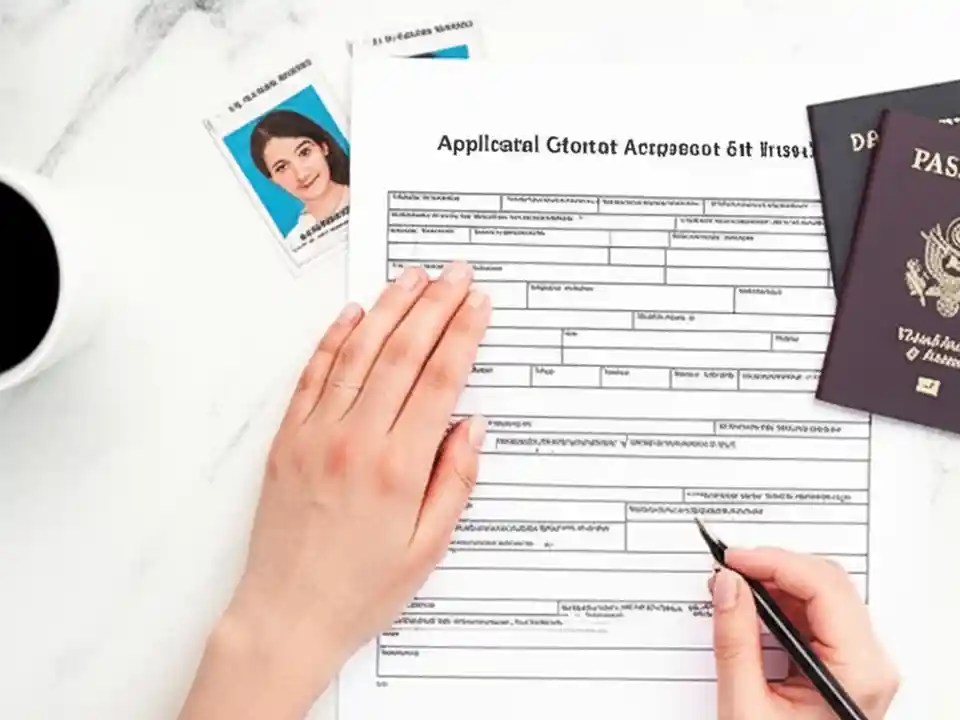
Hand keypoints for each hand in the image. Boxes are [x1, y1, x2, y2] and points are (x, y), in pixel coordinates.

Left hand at [179, 262, 490, 718]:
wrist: (285, 617)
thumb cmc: (359, 590)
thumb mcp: (427, 548)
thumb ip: (454, 482)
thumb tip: (472, 428)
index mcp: (398, 467)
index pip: (439, 380)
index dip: (463, 334)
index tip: (479, 304)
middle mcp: (355, 441)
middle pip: (402, 353)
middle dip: (434, 306)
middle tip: (456, 275)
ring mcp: (315, 435)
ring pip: (358, 353)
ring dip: (388, 309)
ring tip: (413, 279)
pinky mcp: (287, 440)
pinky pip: (313, 375)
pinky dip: (335, 339)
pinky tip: (353, 315)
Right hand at [710, 548, 898, 719]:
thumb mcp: (746, 707)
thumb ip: (735, 641)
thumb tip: (729, 587)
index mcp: (858, 673)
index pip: (824, 587)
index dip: (775, 562)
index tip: (735, 560)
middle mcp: (871, 666)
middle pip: (830, 585)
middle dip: (776, 568)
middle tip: (731, 569)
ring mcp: (863, 667)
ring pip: (826, 597)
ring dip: (780, 584)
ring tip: (737, 587)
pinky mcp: (847, 670)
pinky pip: (821, 620)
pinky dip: (787, 606)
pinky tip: (755, 608)